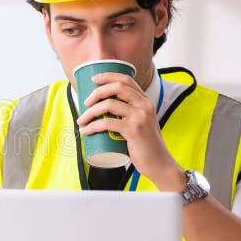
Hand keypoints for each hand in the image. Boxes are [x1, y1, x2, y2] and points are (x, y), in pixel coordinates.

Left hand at [75, 72, 184, 190]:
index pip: (127, 79)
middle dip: (97, 92)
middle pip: (117, 87)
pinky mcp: (134, 130)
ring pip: (109, 104)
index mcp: (146, 101)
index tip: (94, 79)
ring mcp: (140, 117)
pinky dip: (93, 126)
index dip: (108, 76)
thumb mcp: (141, 123)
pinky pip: (107, 123)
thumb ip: (129, 114)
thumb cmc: (145, 146)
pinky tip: (86, 131)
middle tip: (85, 102)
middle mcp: (145, 105)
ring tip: (81, 120)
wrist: (159, 164)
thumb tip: (102, 110)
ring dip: (90, 111)